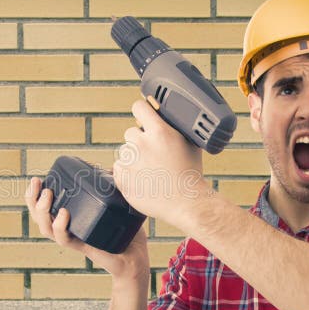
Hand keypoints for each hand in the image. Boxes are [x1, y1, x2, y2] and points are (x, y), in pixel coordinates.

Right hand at [24, 177, 149, 284]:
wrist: (137, 259)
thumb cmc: (128, 234)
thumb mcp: (120, 206)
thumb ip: (115, 187)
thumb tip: (115, 165)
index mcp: (71, 219)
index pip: (44, 208)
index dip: (34, 195)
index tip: (36, 180)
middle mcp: (68, 229)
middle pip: (39, 217)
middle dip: (32, 199)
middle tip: (36, 181)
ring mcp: (74, 239)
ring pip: (46, 229)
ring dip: (41, 210)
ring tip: (47, 194)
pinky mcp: (83, 248)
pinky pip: (65, 240)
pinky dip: (60, 227)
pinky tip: (63, 213)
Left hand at [113, 100, 212, 225]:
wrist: (185, 202)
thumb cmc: (189, 173)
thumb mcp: (189, 142)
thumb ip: (173, 126)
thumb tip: (163, 115)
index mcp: (159, 132)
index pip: (139, 107)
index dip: (141, 111)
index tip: (142, 114)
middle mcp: (141, 144)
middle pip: (131, 132)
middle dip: (140, 141)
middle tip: (153, 155)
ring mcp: (130, 162)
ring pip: (125, 152)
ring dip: (133, 158)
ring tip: (150, 170)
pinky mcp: (122, 178)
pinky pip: (119, 168)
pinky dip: (127, 173)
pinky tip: (144, 179)